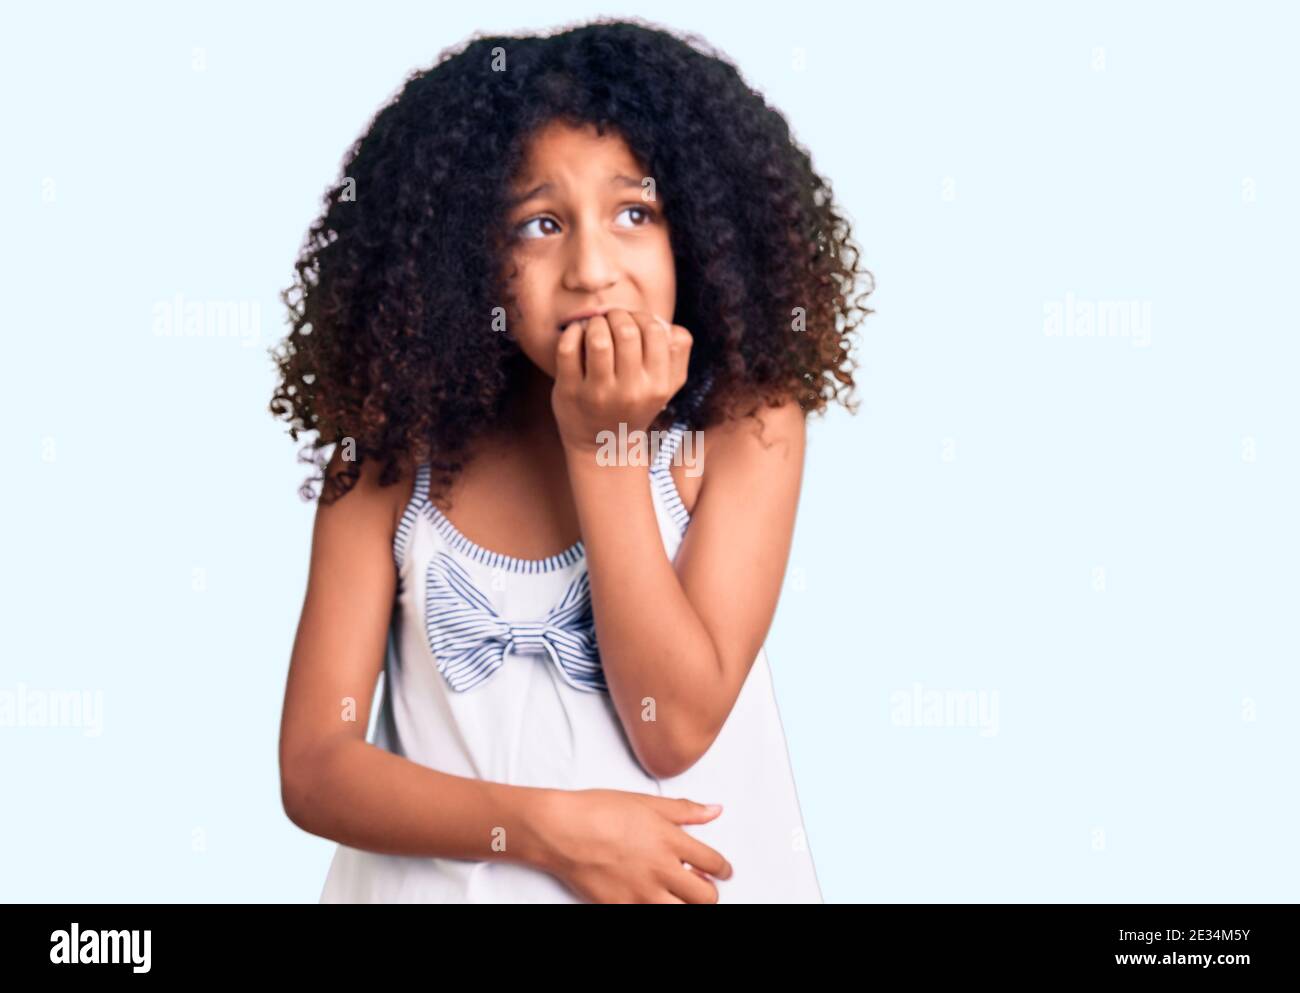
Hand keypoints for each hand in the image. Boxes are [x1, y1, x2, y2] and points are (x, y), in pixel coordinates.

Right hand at [530, 788, 731, 903]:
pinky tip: (652, 900)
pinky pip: (651, 917)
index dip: (724, 869)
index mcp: (670, 840)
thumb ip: (684, 810)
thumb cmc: (597, 810)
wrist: (561, 830)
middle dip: (710, 893)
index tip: (723, 872)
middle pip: (706, 896)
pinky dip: (657, 909)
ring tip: (680, 897)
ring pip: (682, 912)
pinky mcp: (622, 907)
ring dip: (686, 906)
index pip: (713, 863)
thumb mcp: (645, 802)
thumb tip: (714, 810)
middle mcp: (661, 869)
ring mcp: (642, 892)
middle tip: (704, 887)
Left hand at [552, 309, 692, 453]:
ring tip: (594, 327)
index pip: (655, 331)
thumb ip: (678, 353)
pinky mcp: (570, 392)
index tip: (633, 323)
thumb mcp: (668, 385)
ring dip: (594, 323)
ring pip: (598, 338)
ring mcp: (598, 393)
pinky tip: (576, 336)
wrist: (604, 446)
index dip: (642, 317)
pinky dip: (571, 333)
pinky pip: (568, 349)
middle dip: (617, 315)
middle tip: (610, 321)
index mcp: (658, 386)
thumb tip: (667, 324)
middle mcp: (631, 392)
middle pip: (627, 330)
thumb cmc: (636, 404)